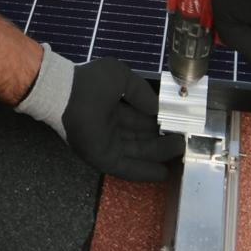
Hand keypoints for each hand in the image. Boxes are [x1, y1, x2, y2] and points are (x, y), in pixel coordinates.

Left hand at [15, 45, 185, 181]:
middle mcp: (111, 126)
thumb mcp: (122, 77)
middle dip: (161, 140)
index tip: (177, 124)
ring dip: (158, 155)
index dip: (158, 121)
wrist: (67, 95)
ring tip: (179, 153)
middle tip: (183, 142)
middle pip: (141, 137)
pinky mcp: (103, 157)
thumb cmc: (92, 82)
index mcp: (113, 106)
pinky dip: (144, 172)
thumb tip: (157, 109)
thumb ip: (141, 91)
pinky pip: (127, 168)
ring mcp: (107, 143)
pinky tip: (162, 173)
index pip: (140, 117)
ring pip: (138, 153)